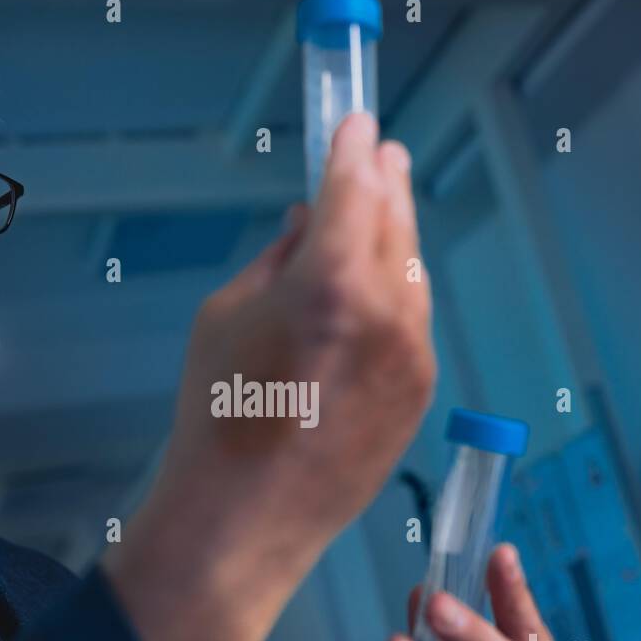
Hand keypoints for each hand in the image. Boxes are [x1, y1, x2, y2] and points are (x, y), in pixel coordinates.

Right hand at [104, 111, 435, 640]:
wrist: (247, 517)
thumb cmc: (217, 413)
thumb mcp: (225, 312)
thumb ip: (280, 257)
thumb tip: (312, 224)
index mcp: (332, 280)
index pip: (355, 185)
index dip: (354, 146)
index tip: (356, 123)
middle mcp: (389, 310)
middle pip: (397, 221)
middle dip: (386, 182)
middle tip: (381, 154)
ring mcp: (415, 355)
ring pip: (412, 273)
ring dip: (394, 241)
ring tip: (376, 221)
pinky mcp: (423, 392)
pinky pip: (414, 322)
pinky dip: (397, 296)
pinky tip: (373, 297)